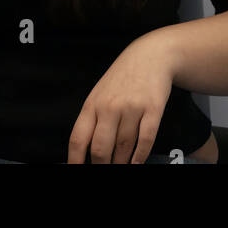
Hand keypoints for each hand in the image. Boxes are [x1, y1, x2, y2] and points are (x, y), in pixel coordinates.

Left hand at [67, 32, 176, 163]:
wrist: (150, 56)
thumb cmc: (122, 78)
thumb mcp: (100, 94)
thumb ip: (93, 120)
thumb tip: (87, 152)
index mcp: (92, 104)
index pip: (78, 139)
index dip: (75, 161)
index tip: (78, 171)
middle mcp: (109, 106)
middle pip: (100, 149)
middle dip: (101, 166)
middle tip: (105, 170)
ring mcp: (131, 107)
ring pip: (123, 147)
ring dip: (122, 163)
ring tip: (121, 167)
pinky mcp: (152, 109)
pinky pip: (145, 140)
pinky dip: (140, 156)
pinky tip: (136, 163)